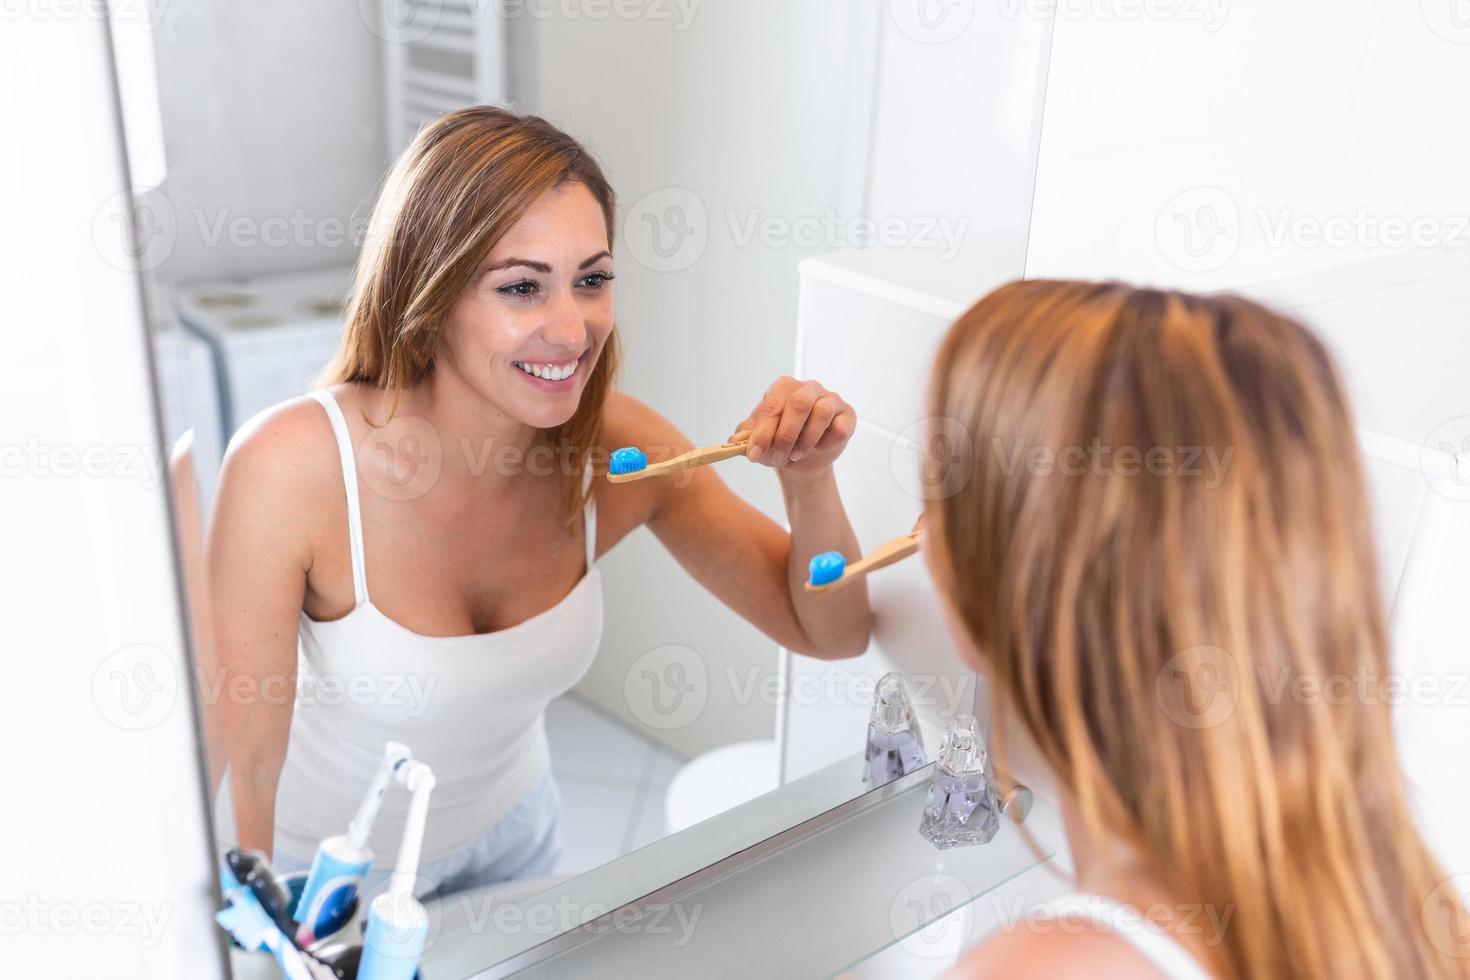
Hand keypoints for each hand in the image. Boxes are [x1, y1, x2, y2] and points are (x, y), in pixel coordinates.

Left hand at [730, 376, 855, 479]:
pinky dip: (827, 442)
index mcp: (783, 387)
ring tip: (795, 455)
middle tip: (776, 457)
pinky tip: (819, 449)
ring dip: (806, 440)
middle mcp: (808, 388)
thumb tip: (735, 440)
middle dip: (785, 435)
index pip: (772, 406)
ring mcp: (831, 399)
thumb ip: (746, 437)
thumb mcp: (759, 441)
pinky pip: (840, 426)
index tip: (753, 454)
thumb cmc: (779, 443)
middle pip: (798, 404)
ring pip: (822, 412)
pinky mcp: (847, 415)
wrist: (802, 459)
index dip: (762, 432)